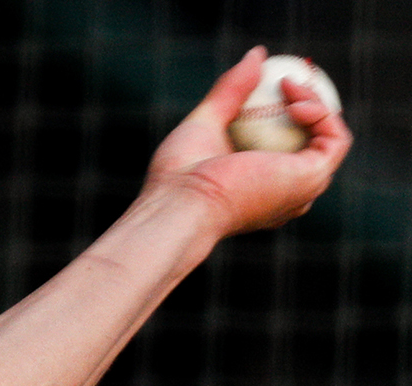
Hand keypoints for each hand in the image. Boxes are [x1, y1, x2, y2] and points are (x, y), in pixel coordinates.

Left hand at [142, 45, 352, 237]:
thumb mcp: (205, 122)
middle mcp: (287, 195)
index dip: (290, 113)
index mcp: (262, 189)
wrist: (180, 201)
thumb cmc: (180, 175)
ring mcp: (303, 190)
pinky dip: (322, 114)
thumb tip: (257, 54)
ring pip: (329, 138)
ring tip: (288, 85)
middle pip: (313, 143)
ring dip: (316, 104)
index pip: (288, 148)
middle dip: (310, 106)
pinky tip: (294, 102)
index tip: (274, 84)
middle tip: (288, 79)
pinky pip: (335, 139)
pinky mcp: (312, 179)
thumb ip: (230, 91)